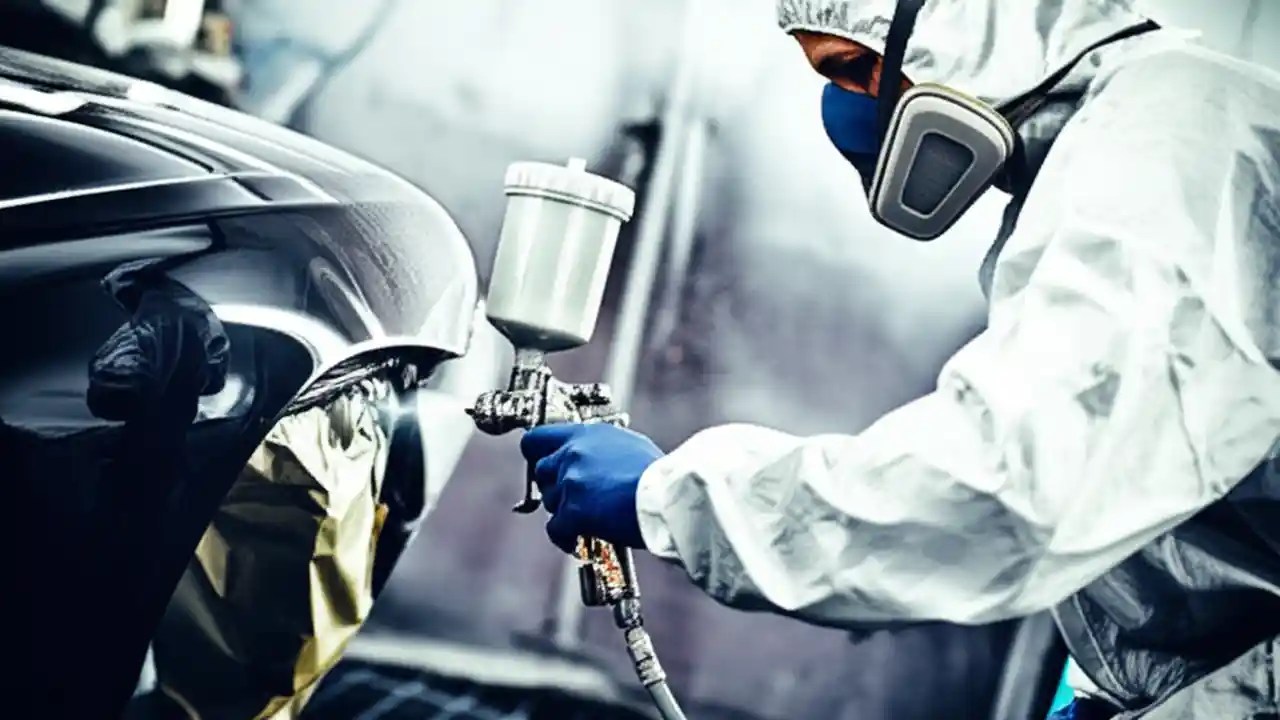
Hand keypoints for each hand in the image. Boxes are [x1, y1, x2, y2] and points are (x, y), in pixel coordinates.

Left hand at [520, 423, 663, 552]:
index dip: (537, 453)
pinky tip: (583, 539)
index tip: (543, 463)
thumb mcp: (628, 446)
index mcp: (585, 434)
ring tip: (589, 519)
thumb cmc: (658, 474)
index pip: (537, 438)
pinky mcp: (573, 511)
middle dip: (554, 488)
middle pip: (541, 473)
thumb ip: (602, 450)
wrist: (668, 496)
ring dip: (565, 512)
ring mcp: (570, 482)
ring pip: (550, 502)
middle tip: (573, 498)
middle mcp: (572, 454)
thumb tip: (596, 461)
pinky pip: (556, 529)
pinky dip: (567, 537)